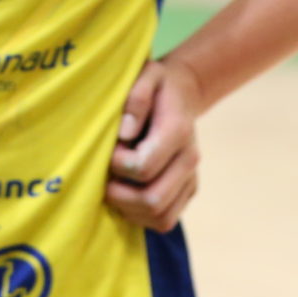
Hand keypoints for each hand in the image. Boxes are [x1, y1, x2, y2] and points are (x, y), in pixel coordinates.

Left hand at [107, 58, 202, 232]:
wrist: (184, 94)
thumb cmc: (157, 85)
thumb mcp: (146, 76)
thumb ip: (136, 98)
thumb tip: (124, 134)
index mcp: (177, 132)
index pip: (142, 168)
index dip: (117, 166)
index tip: (109, 151)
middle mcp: (189, 159)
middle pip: (152, 200)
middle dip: (120, 194)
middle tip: (107, 177)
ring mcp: (190, 179)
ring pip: (159, 217)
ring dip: (129, 209)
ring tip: (116, 187)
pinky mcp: (188, 192)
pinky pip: (165, 221)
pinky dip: (142, 217)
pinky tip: (128, 197)